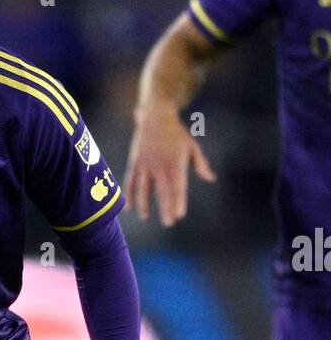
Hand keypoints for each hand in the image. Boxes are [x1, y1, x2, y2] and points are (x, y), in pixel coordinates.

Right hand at [124, 104, 215, 225]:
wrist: (155, 116)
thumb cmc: (176, 133)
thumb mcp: (191, 146)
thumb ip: (200, 164)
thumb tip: (211, 179)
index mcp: (176, 161)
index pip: (178, 185)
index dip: (178, 201)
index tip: (179, 214)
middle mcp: (160, 164)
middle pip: (162, 190)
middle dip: (165, 207)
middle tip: (168, 223)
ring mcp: (145, 164)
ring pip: (143, 188)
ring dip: (144, 204)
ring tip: (146, 218)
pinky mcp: (135, 163)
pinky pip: (130, 181)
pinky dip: (129, 195)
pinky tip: (129, 208)